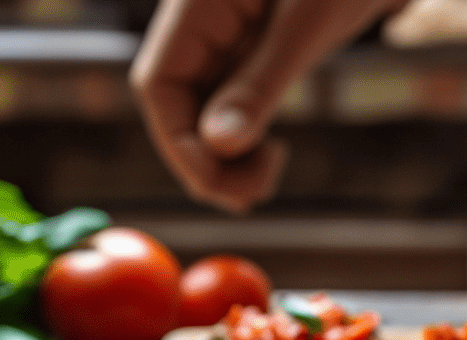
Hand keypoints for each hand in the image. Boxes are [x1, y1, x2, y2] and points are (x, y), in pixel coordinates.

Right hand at [130, 0, 402, 213]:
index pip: (159, 84)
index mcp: (198, 5)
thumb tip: (218, 145)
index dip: (179, 144)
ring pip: (202, 108)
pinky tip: (270, 156)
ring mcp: (227, 35)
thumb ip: (260, 83)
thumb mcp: (307, 26)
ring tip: (268, 176)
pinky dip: (244, 137)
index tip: (218, 188)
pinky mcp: (255, 48)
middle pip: (176, 102)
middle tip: (253, 194)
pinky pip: (231, 102)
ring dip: (224, 155)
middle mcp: (203, 20)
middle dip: (205, 158)